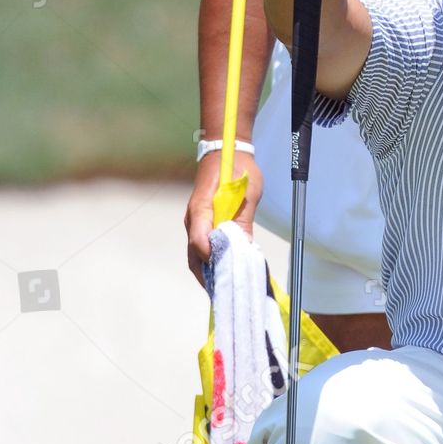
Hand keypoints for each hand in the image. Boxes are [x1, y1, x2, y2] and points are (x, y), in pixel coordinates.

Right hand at [184, 149, 264, 284]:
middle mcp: (194, 218)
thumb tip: (245, 248)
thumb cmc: (238, 168)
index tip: (222, 266)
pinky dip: (210, 263)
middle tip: (225, 292)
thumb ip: (244, 220)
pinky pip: (201, 248)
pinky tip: (224, 273)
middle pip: (194, 253)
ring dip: (208, 272)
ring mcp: (195, 222)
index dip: (209, 254)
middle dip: (208, 275)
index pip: (199, 237)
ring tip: (225, 289)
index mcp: (202, 207)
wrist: (225, 151)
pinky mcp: (201, 224)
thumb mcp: (248, 193)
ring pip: (196, 254)